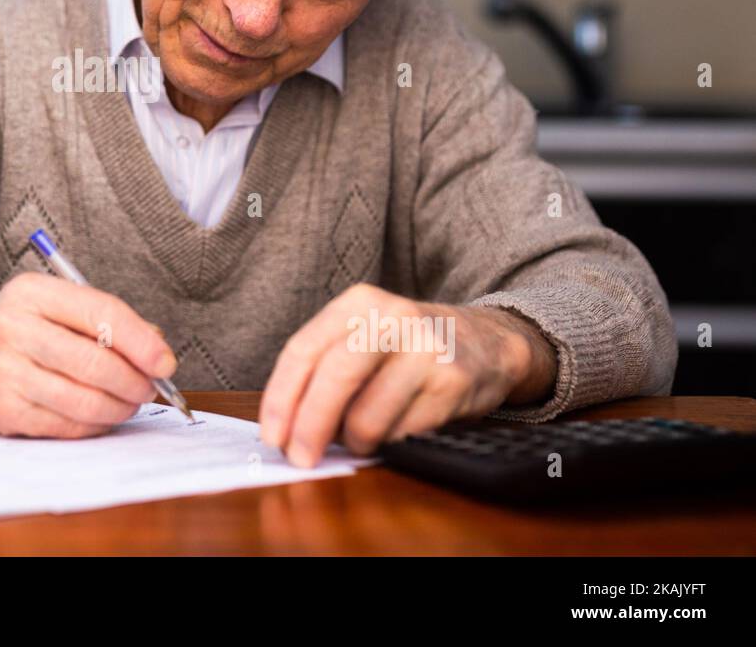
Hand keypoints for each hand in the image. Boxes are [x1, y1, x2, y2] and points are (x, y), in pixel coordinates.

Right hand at [0, 273, 177, 437]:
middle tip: (150, 388)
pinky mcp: (2, 411)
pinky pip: (65, 426)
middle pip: (96, 362)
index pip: (101, 313)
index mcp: (31, 292)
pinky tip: (100, 416)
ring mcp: (3, 372)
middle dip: (135, 381)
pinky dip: (93, 425)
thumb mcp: (49, 306)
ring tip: (129, 402)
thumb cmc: (14, 329)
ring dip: (119, 407)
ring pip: (84, 400)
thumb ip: (103, 319)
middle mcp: (13, 328)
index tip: (165, 362)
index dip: (141, 341)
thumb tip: (157, 350)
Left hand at [258, 283, 556, 465]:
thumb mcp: (364, 335)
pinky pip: (403, 433)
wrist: (487, 340)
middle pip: (334, 376)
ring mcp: (426, 350)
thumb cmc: (407, 346)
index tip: (272, 436)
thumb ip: (324, 368)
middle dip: (309, 425)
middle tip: (299, 457)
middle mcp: (392, 318)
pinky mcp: (452, 384)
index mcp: (358, 303)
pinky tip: (390, 435)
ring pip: (368, 415)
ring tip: (357, 440)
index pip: (303, 350)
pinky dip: (387, 445)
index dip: (281, 398)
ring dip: (353, 442)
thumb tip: (285, 425)